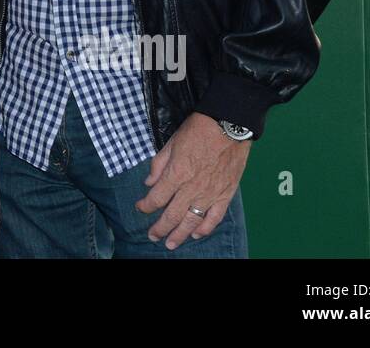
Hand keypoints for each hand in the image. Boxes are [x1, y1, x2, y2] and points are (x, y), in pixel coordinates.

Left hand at [135, 112, 250, 249]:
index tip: (140, 208)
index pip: (156, 198)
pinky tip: (196, 235)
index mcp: (176, 173)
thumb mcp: (171, 143)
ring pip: (192, 222)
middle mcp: (192, 188)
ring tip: (170, 244)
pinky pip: (214, 218)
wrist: (229, 125)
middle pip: (172, 215)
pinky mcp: (225, 194)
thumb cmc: (198, 130)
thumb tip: (149, 183)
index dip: (145, 206)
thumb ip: (159, 165)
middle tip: (152, 236)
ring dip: (179, 234)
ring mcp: (210, 194)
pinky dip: (205, 229)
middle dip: (159, 228)